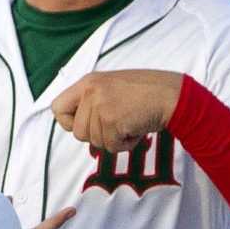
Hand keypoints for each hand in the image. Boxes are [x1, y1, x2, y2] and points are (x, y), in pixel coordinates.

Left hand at [54, 70, 183, 153]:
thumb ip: (92, 104)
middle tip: (117, 123)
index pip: (57, 108)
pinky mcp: (112, 120)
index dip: (68, 122)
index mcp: (88, 82)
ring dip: (114, 139)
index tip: (86, 123)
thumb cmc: (146, 93)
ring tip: (130, 122)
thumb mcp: (111, 88)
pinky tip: (136, 128)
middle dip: (97, 135)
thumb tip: (76, 129)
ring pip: (94, 142)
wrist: (172, 95)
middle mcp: (90, 91)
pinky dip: (126, 144)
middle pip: (77, 132)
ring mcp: (100, 105)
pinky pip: (111, 146)